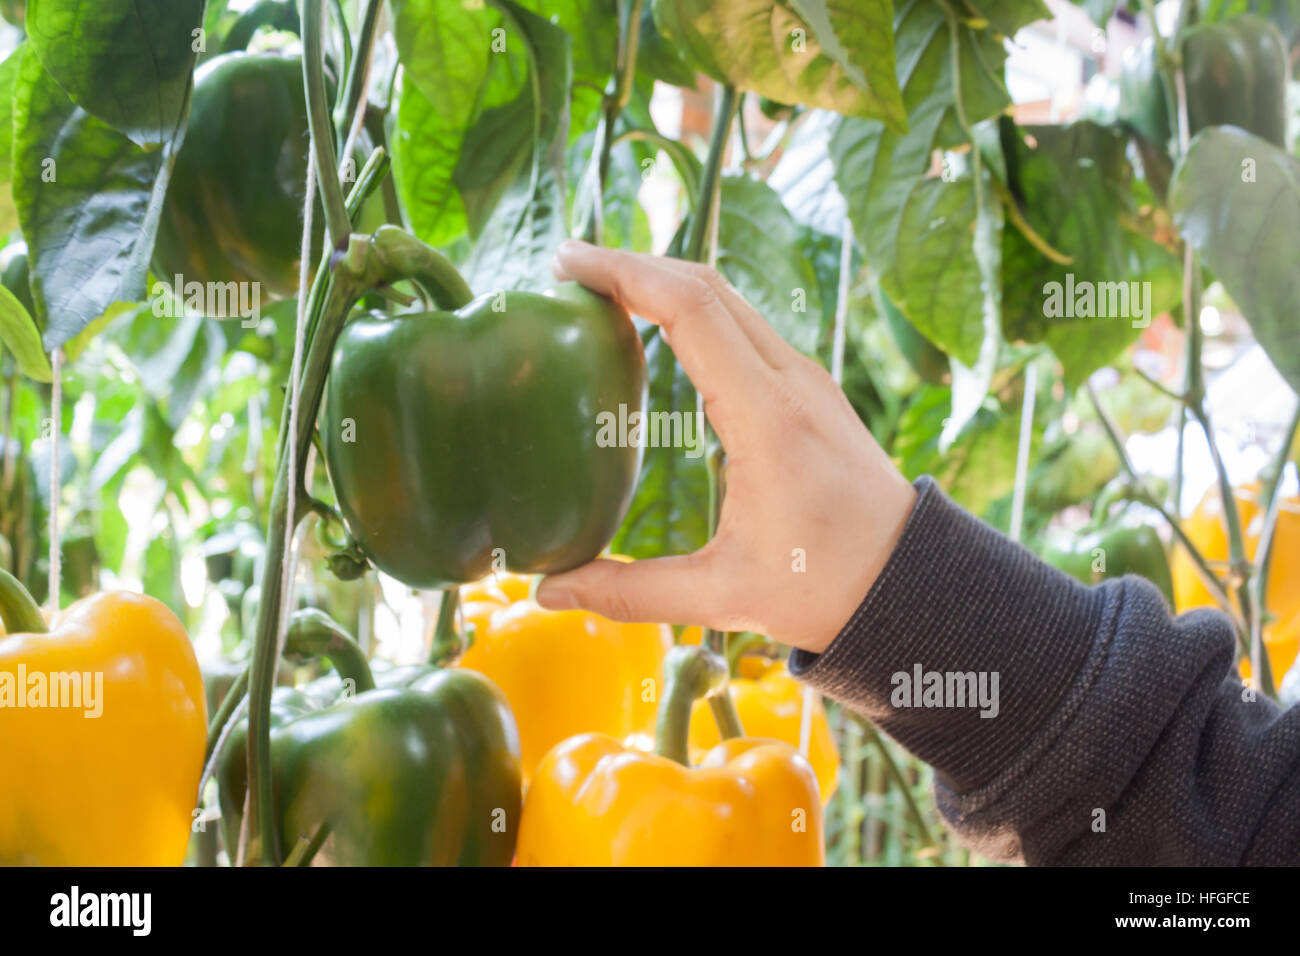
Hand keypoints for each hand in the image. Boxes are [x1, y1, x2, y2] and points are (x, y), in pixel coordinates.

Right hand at [535, 240, 917, 653]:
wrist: (912, 580)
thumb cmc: (826, 587)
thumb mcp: (724, 596)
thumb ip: (630, 594)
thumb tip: (547, 590)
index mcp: (768, 418)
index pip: (691, 309)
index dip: (623, 273)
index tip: (566, 264)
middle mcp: (791, 379)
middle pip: (706, 284)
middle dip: (631, 263)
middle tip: (565, 268)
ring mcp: (805, 376)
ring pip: (728, 297)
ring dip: (663, 279)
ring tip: (598, 288)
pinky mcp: (809, 386)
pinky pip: (744, 323)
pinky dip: (692, 306)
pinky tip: (655, 325)